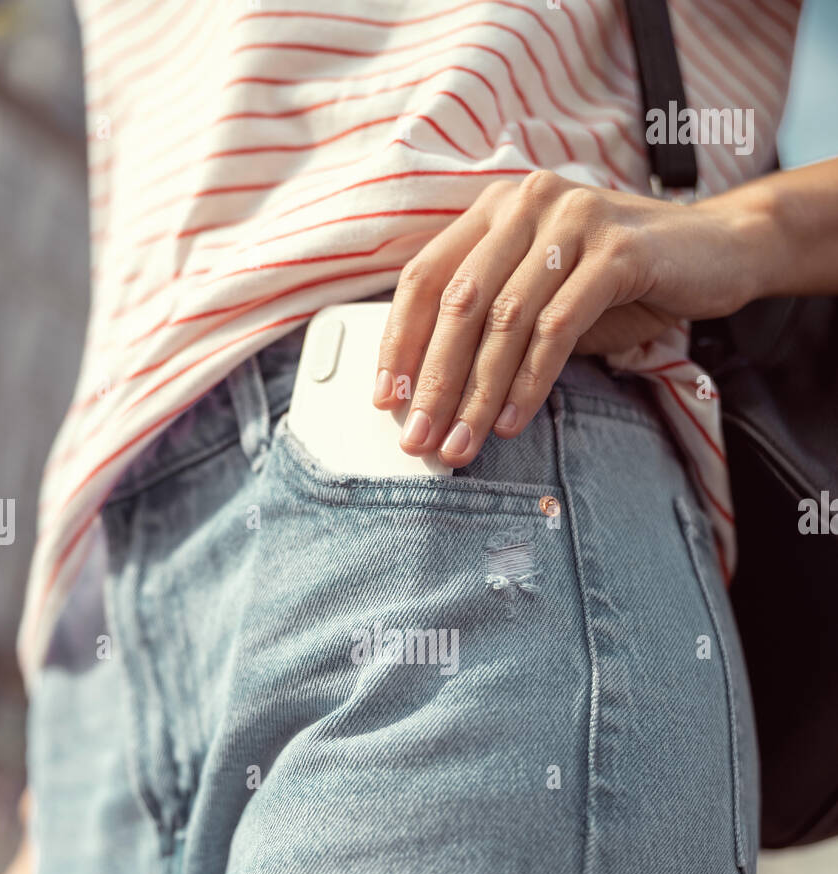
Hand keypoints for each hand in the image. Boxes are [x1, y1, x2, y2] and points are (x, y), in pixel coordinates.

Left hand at [373, 170, 760, 465]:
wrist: (716, 251)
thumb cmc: (619, 281)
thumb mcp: (544, 294)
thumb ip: (494, 324)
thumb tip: (433, 393)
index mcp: (496, 209)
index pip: (425, 276)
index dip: (398, 341)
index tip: (384, 399)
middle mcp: (527, 203)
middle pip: (458, 302)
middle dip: (433, 380)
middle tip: (418, 438)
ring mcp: (572, 220)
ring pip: (505, 321)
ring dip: (477, 394)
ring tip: (461, 445)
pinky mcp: (617, 250)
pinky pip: (557, 329)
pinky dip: (529, 383)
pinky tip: (511, 422)